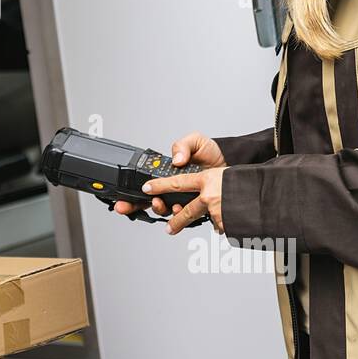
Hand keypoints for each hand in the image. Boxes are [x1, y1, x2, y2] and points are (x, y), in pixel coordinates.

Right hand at [112, 131, 228, 231]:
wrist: (233, 163)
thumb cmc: (213, 153)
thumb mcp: (195, 142)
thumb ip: (182, 146)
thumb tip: (176, 160)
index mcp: (168, 174)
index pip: (146, 184)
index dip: (131, 194)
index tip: (123, 199)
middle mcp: (174, 189)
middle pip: (148, 201)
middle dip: (135, 206)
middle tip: (131, 206)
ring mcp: (185, 199)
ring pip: (165, 210)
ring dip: (159, 209)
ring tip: (162, 204)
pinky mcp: (198, 208)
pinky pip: (186, 217)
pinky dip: (180, 216)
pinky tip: (180, 210)